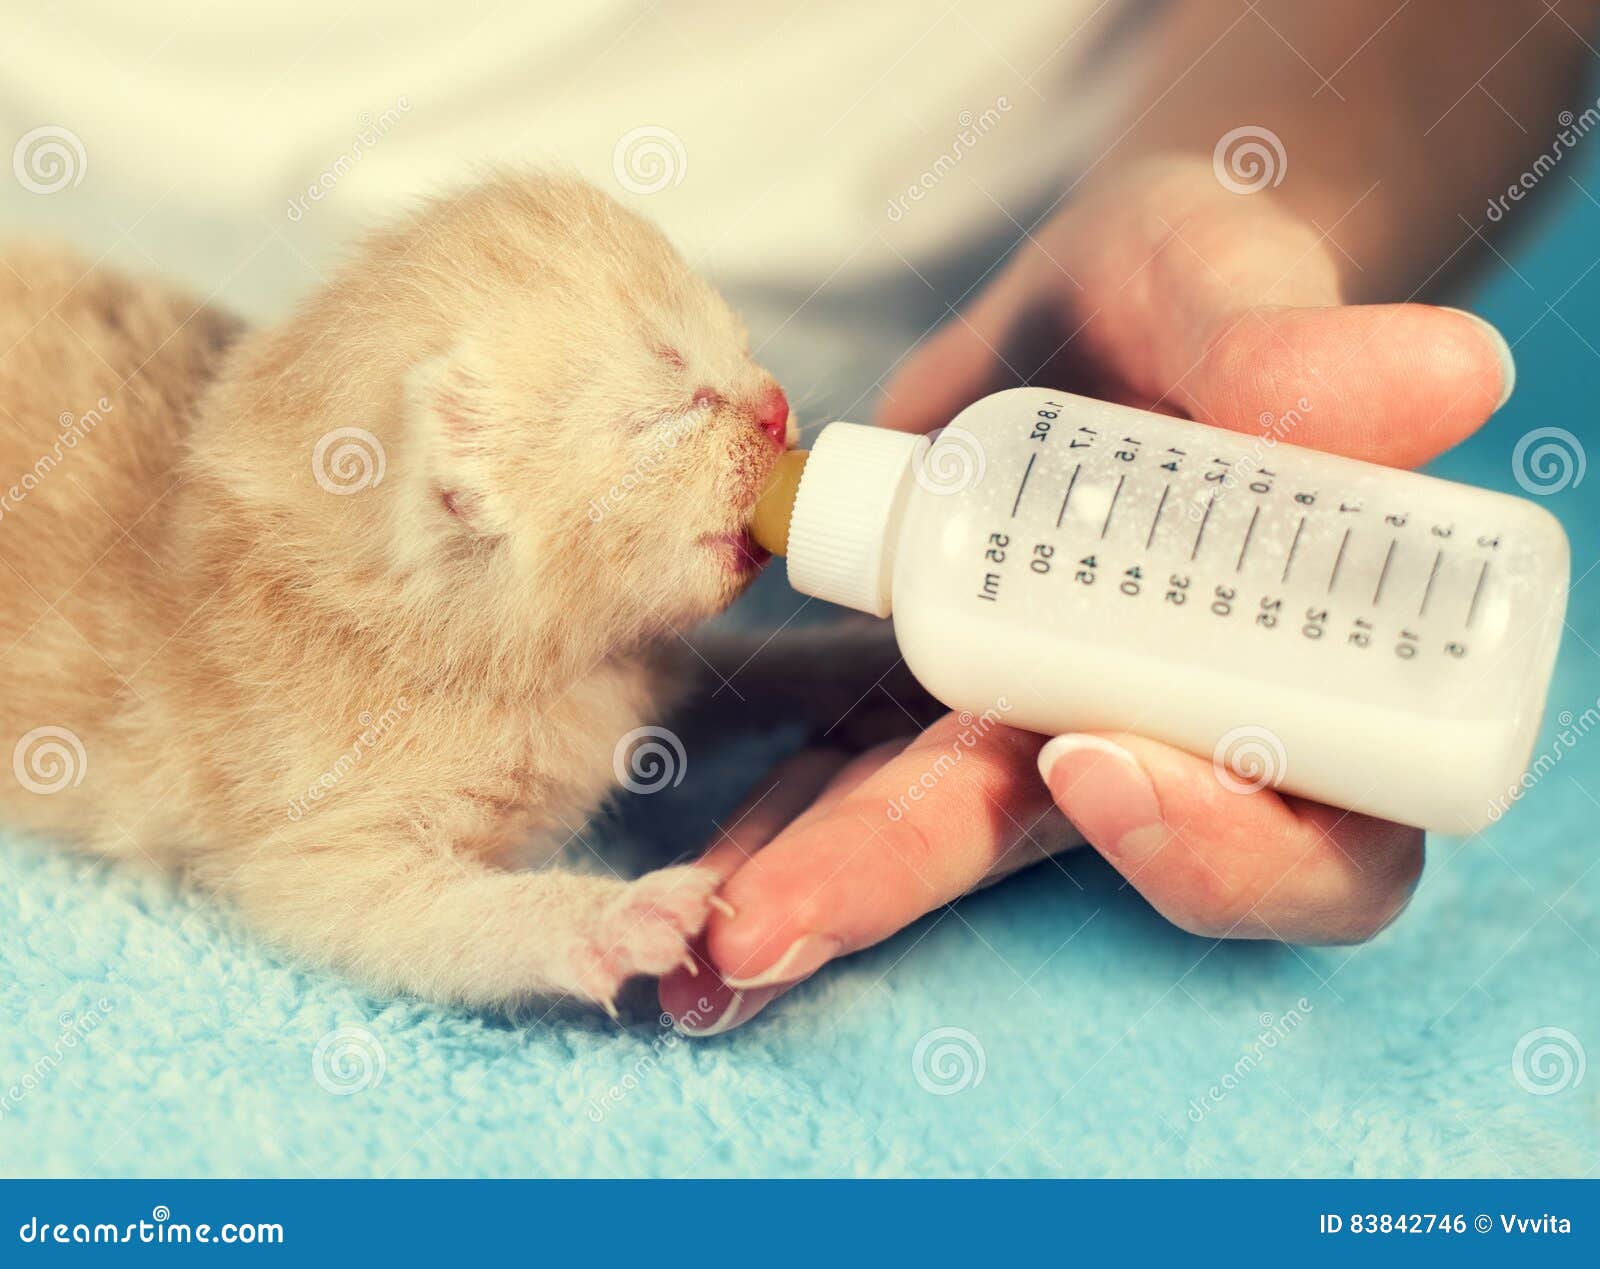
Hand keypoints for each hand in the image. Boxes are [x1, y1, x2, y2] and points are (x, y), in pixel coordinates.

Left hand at [661, 156, 1513, 1034]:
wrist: (1096, 304)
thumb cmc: (1197, 303)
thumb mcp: (1235, 298)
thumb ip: (1294, 347)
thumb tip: (1441, 380)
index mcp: (1293, 688)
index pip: (1311, 839)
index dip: (1224, 844)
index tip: (1099, 756)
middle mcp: (1157, 739)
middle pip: (1065, 849)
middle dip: (915, 883)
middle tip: (781, 922)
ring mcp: (1021, 733)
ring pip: (931, 839)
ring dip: (807, 891)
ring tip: (688, 939)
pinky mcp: (919, 703)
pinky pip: (846, 783)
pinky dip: (768, 828)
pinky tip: (682, 876)